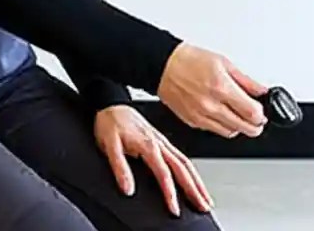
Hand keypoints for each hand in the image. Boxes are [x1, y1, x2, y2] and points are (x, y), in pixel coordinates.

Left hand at [94, 105, 212, 216]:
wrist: (111, 104)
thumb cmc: (110, 123)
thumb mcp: (109, 145)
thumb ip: (119, 167)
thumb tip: (128, 188)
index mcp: (148, 145)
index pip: (164, 173)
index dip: (170, 193)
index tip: (175, 209)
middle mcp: (160, 143)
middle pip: (183, 168)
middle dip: (195, 189)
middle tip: (204, 206)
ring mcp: (163, 141)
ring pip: (185, 162)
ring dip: (197, 181)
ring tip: (204, 197)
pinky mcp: (162, 141)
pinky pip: (181, 156)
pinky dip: (191, 170)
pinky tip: (193, 178)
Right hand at [156, 43, 267, 137]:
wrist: (164, 66)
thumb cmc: (191, 61)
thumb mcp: (225, 63)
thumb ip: (246, 80)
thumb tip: (261, 91)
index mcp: (221, 87)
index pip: (251, 112)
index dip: (260, 115)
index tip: (261, 112)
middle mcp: (211, 105)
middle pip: (243, 127)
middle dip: (255, 126)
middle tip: (257, 120)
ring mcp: (200, 116)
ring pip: (229, 132)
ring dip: (239, 127)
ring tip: (241, 116)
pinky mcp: (192, 122)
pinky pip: (214, 130)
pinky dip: (223, 126)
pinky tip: (224, 115)